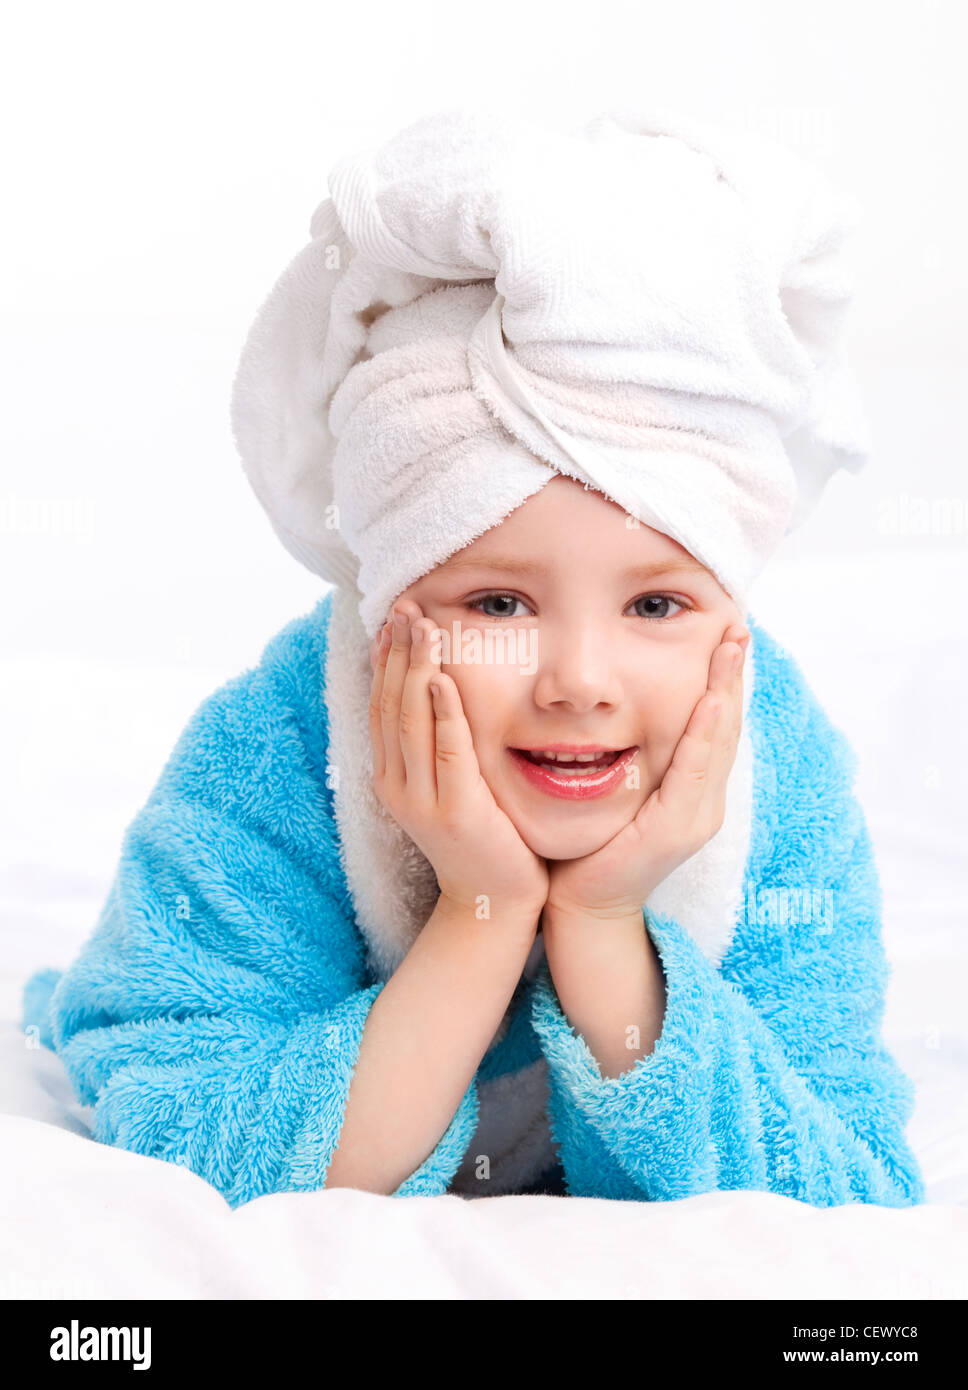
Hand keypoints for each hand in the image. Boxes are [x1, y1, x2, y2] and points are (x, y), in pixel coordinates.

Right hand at [368, 599, 549, 926]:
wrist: (492, 904)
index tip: (393, 618)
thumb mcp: (450, 785)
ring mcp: (422, 801)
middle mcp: (397, 786)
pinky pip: (447, 751)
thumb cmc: (483, 837)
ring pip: (411, 722)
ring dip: (417, 669)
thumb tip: (439, 689)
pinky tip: (447, 679)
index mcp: (392, 777)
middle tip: (405, 606)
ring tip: (423, 626)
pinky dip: (444, 712)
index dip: (385, 660)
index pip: (382, 706)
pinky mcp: (456, 812)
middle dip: (397, 652)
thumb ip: (440, 743)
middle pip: (390, 705)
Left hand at [544, 622, 749, 921]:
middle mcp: (704, 799)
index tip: (726, 632)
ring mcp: (697, 816)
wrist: (583, 905)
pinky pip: (695, 771)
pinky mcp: (678, 830)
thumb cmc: (591, 844)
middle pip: (727, 723)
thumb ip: (630, 752)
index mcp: (693, 788)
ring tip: (732, 646)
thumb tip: (617, 703)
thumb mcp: (618, 786)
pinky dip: (703, 734)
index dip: (723, 678)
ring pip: (719, 740)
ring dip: (726, 689)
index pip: (715, 722)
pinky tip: (707, 701)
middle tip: (738, 624)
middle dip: (733, 672)